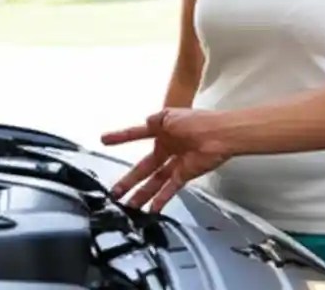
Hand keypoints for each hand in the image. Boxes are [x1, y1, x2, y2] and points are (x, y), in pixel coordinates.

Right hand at [101, 108, 230, 212]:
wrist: (220, 135)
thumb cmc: (197, 122)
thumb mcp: (170, 115)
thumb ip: (155, 121)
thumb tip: (145, 122)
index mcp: (162, 130)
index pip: (136, 134)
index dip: (121, 137)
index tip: (104, 140)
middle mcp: (167, 147)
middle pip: (144, 167)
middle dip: (129, 181)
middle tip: (115, 193)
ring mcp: (176, 162)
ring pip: (155, 181)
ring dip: (142, 194)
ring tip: (129, 206)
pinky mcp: (185, 174)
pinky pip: (170, 188)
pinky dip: (161, 199)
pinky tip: (151, 209)